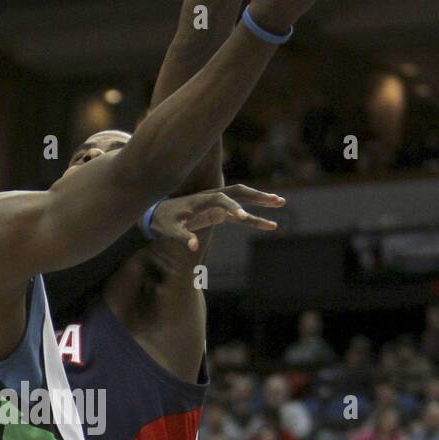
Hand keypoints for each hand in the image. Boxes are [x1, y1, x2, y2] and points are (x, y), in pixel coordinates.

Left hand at [151, 184, 283, 250]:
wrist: (157, 213)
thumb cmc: (163, 220)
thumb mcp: (169, 229)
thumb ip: (182, 237)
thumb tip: (193, 247)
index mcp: (201, 199)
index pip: (221, 199)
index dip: (232, 207)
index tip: (242, 217)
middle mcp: (212, 197)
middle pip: (239, 192)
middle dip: (258, 196)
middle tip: (277, 200)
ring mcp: (217, 203)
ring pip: (243, 198)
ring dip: (260, 200)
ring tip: (280, 202)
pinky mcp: (218, 212)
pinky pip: (239, 215)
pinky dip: (253, 218)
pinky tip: (268, 224)